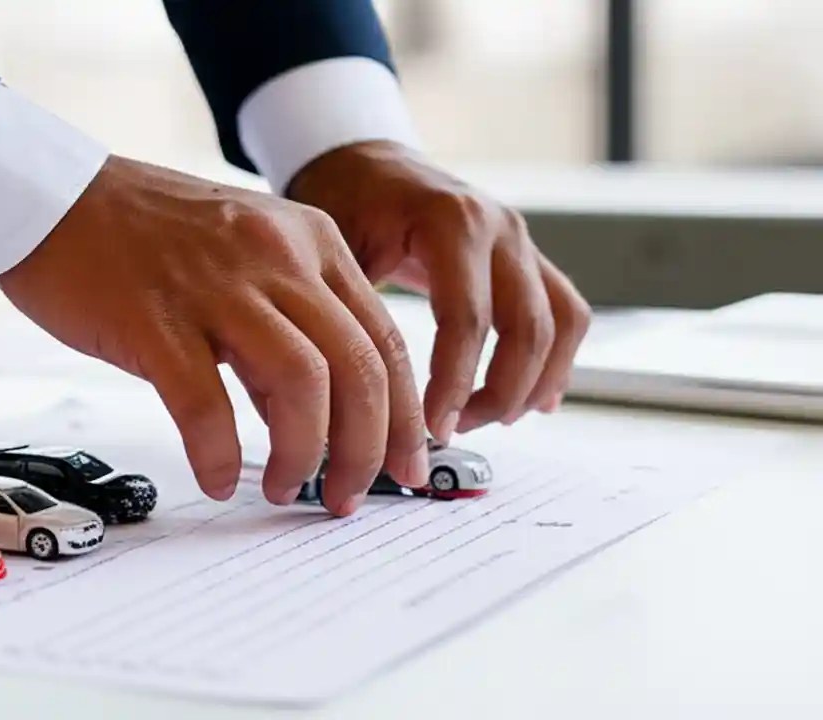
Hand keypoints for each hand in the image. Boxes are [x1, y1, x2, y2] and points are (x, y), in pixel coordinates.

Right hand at [0, 155, 430, 515]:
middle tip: (348, 496)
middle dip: (366, 448)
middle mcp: (275, 256)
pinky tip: (214, 477)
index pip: (385, 339)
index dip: (403, 414)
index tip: (405, 463)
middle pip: (358, 367)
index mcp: (309, 239)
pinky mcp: (154, 320)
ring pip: (302, 384)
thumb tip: (317, 413)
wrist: (52, 198)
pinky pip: (206, 404)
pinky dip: (218, 453)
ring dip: (305, 453)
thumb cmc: (143, 234)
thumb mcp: (245, 250)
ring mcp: (216, 286)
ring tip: (286, 487)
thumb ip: (289, 317)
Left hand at [286, 140, 591, 439]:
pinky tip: (530, 400)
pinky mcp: (530, 259)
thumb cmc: (347, 201)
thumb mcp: (336, 246)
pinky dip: (556, 361)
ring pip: (562, 324)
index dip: (453, 383)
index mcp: (451, 221)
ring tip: (488, 420)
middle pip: (527, 329)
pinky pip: (566, 314)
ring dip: (533, 383)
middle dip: (496, 394)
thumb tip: (347, 389)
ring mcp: (522, 241)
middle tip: (454, 429)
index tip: (432, 426)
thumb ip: (350, 307)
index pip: (467, 319)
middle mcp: (500, 227)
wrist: (367, 165)